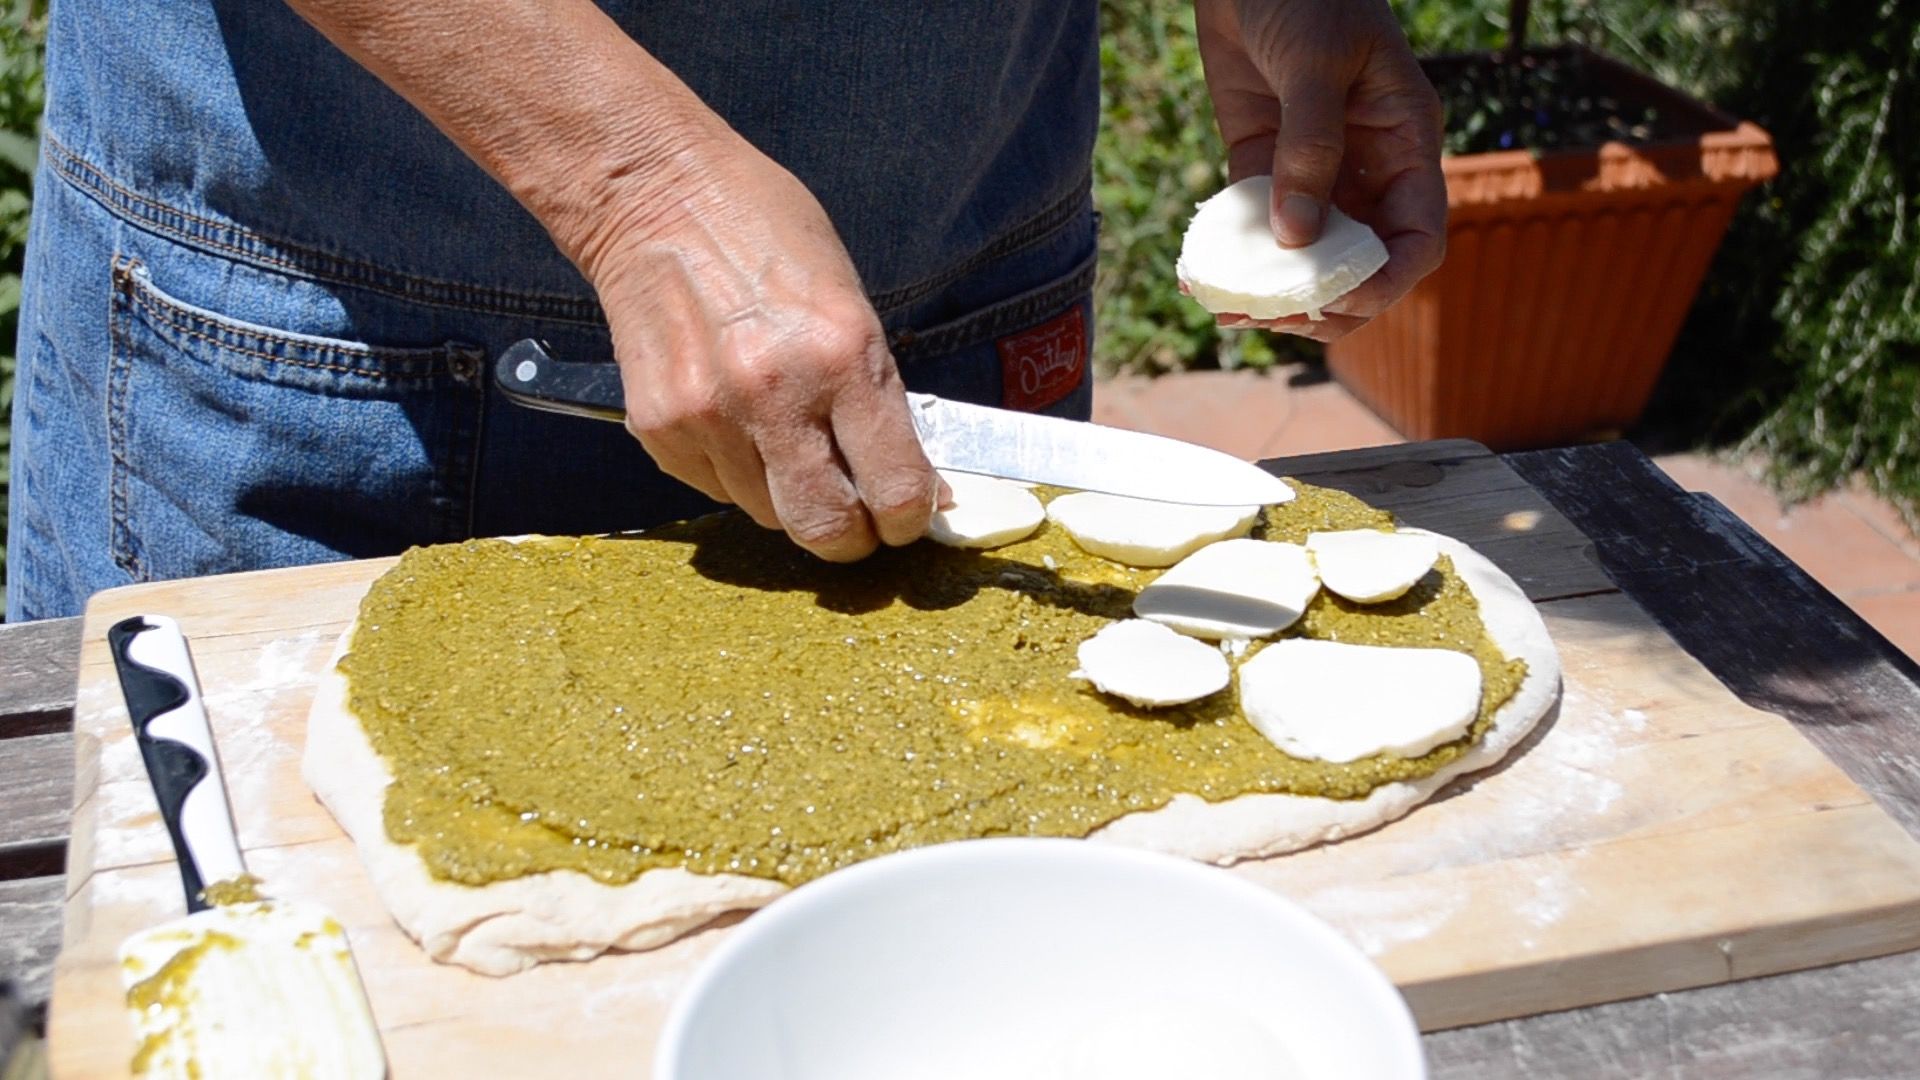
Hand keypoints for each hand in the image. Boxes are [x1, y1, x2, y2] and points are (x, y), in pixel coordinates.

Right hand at [280, 0, 938, 561]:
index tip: (906, 518)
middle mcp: (777, 395)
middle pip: (825, 529)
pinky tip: (734, 420)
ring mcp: (710, 417)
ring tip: (783, 442)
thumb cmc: (766, 230)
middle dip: (850, 537)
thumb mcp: (849, 300)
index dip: (908, 518)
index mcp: (843, 355)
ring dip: (785, 497)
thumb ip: (876, 390)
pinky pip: (713, 488)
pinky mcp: (659, 427)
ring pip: (766, 513)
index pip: (895, 487)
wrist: (656, 194)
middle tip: (856, 523)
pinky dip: (734, 472)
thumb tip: (909, 475)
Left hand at [1194, 0, 1446, 340]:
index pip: (1416, 239)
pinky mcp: (1262, 164)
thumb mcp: (1316, 65)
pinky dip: (1233, 260)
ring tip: (1228, 315)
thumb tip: (1296, 238)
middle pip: (1360, 265)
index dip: (1385, 281)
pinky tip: (1200, 281)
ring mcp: (1314, 172)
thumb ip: (1309, 147)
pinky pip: (1254, 229)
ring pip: (1305, 257)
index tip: (1335, 298)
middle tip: (1269, 320)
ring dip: (1272, 294)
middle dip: (1322, 303)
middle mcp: (1366, 169)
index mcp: (1404, 146)